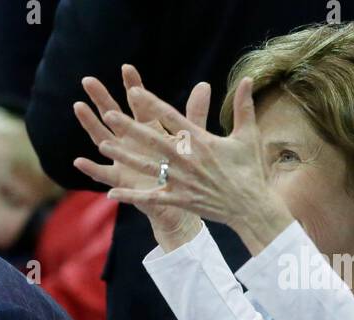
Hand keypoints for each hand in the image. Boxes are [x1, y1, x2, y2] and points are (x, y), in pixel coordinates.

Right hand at [73, 64, 208, 242]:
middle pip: (112, 115)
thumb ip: (194, 114)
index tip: (127, 67)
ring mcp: (122, 159)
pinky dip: (91, 169)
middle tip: (88, 80)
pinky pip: (103, 174)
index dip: (132, 85)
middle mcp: (131, 141)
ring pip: (102, 138)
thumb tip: (204, 85)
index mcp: (148, 129)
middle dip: (100, 98)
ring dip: (90, 124)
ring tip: (78, 107)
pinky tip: (78, 161)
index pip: (138, 102)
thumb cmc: (184, 171)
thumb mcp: (191, 139)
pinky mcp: (121, 181)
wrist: (180, 203)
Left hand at [95, 76, 293, 253]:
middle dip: (130, 127)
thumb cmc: (250, 170)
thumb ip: (243, 106)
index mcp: (202, 141)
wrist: (251, 207)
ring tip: (103, 146)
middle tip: (108, 114)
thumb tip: (246, 78)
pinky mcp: (179, 199)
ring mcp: (182, 180)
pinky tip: (110, 192)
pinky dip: (130, 196)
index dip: (152, 104)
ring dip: (124, 156)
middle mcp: (188, 159)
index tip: (134, 91)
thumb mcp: (248, 135)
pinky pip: (150, 197)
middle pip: (153, 140)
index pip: (172, 118)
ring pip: (147, 166)